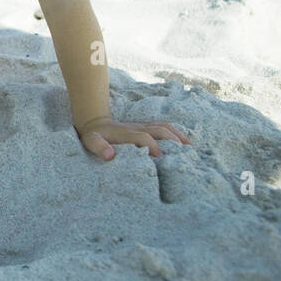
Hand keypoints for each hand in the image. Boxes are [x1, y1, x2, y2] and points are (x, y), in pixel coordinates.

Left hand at [74, 116, 190, 159]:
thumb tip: (110, 156)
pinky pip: (164, 127)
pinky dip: (176, 133)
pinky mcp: (146, 127)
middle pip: (159, 130)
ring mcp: (142, 126)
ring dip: (177, 136)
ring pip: (164, 127)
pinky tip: (185, 143)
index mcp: (126, 133)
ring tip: (190, 149)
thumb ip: (99, 147)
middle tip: (184, 154)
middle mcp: (137, 128)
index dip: (152, 146)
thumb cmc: (93, 136)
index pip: (143, 137)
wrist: (94, 122)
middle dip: (172, 140)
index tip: (160, 158)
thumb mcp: (91, 141)